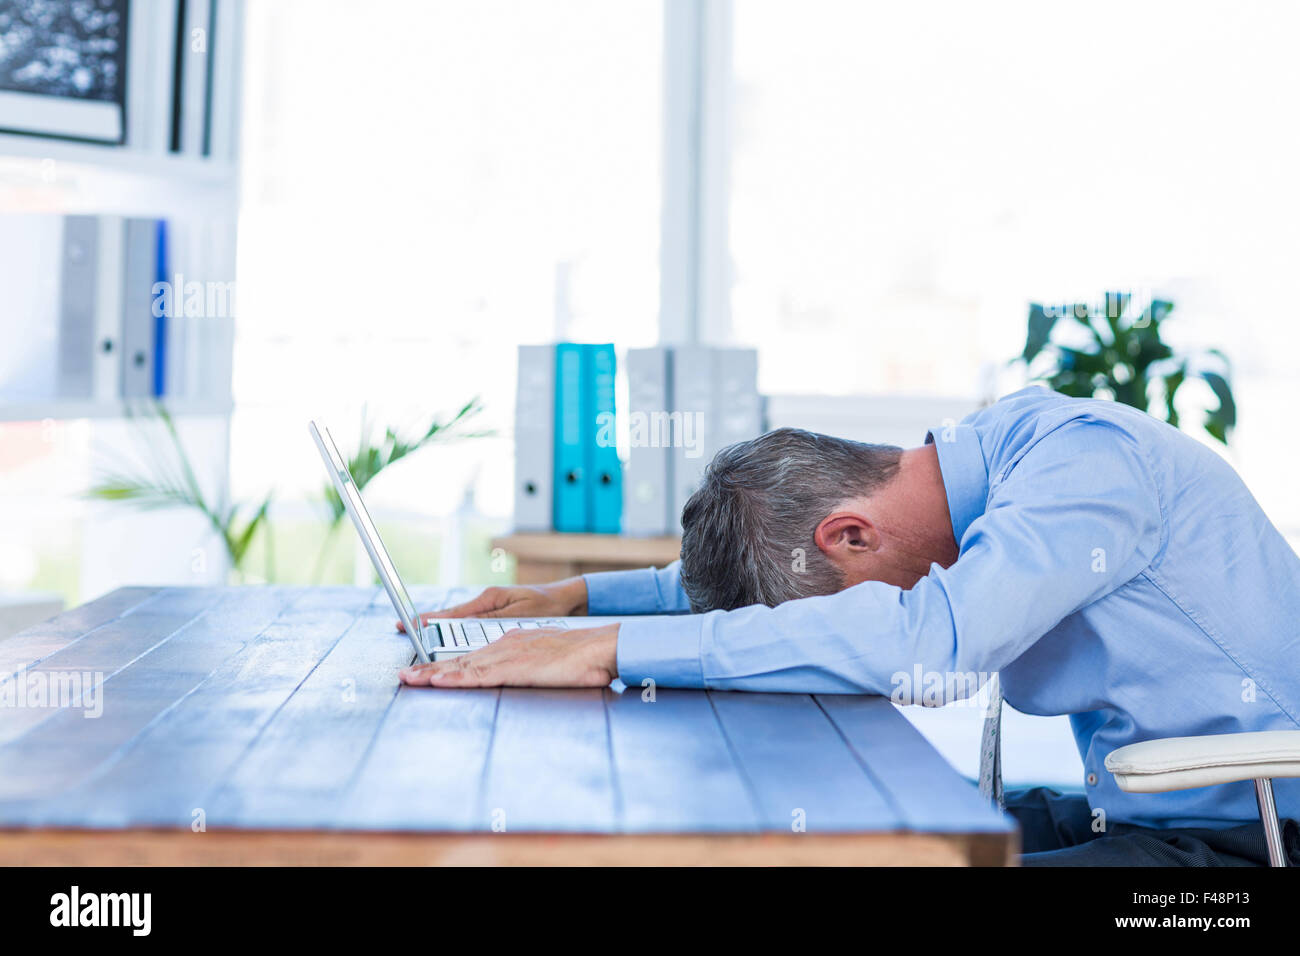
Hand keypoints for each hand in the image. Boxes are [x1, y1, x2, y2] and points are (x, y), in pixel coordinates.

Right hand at [397, 577, 587, 632]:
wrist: (569, 599)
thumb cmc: (549, 605)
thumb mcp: (522, 614)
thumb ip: (495, 620)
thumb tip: (467, 627)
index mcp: (489, 600)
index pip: (452, 614)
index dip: (428, 621)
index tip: (409, 623)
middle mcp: (487, 603)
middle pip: (450, 618)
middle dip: (427, 624)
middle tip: (403, 628)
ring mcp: (491, 610)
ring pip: (460, 624)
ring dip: (440, 629)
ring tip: (416, 632)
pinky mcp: (498, 617)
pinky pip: (472, 627)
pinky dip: (458, 632)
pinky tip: (448, 640)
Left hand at [399, 623, 619, 687]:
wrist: (599, 646)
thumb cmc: (582, 656)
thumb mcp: (550, 659)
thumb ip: (534, 665)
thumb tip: (529, 672)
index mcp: (512, 644)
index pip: (473, 656)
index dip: (447, 663)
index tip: (426, 671)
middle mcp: (504, 646)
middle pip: (460, 659)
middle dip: (428, 668)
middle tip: (404, 675)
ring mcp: (507, 656)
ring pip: (462, 666)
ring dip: (432, 674)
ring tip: (408, 679)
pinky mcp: (513, 668)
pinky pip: (477, 674)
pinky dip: (454, 677)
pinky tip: (437, 681)